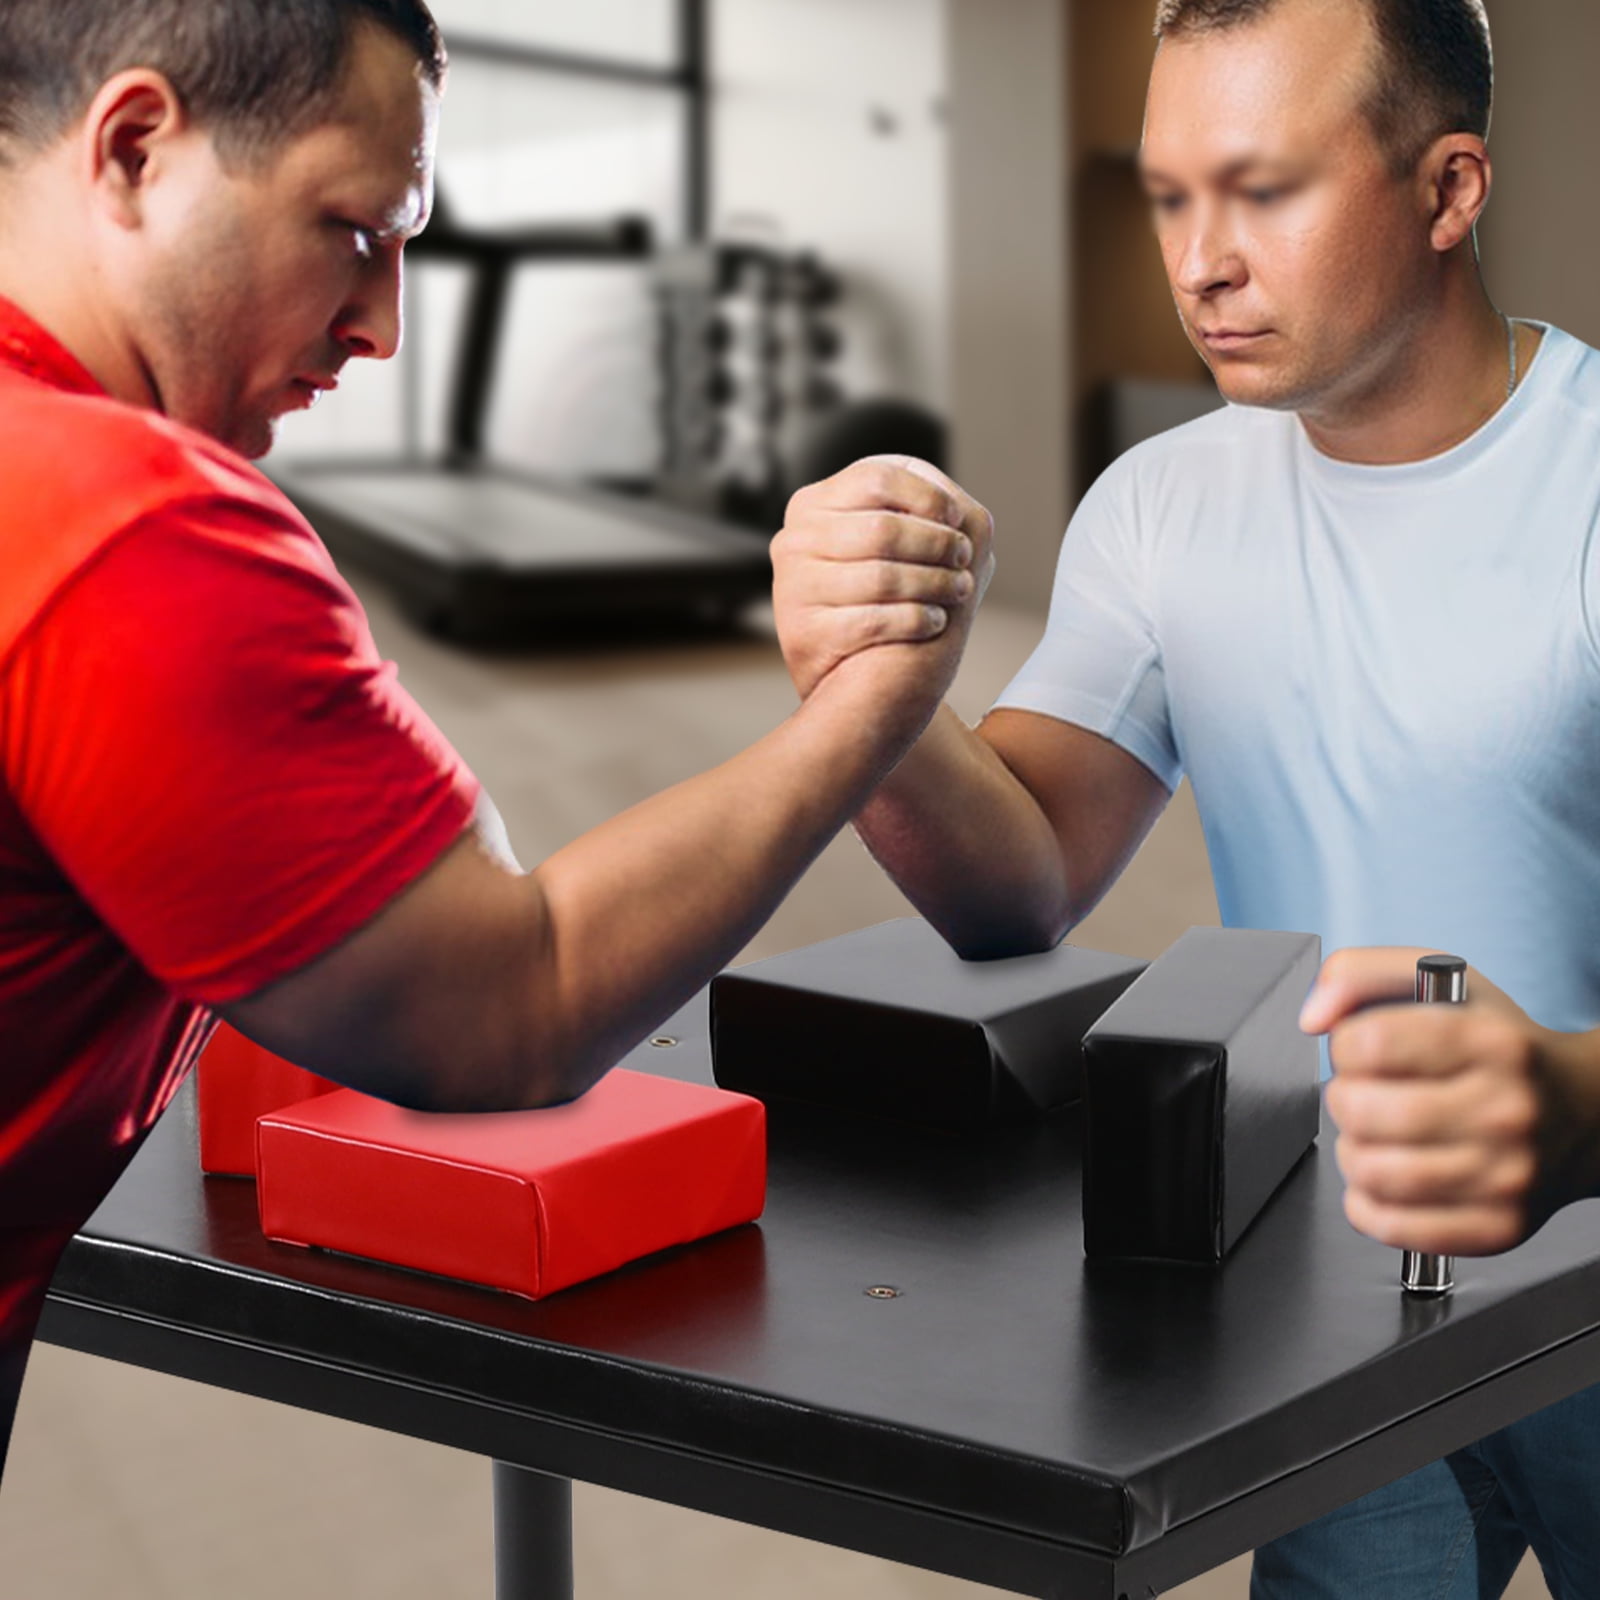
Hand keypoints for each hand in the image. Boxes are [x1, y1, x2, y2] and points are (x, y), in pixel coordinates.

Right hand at [772, 455, 995, 703]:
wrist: (856, 683)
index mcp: (811, 505)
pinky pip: (875, 620)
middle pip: (883, 529)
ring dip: (936, 582)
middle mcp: (793, 542)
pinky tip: (935, 621)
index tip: (957, 519)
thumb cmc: (880, 601)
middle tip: (964, 558)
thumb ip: (909, 510)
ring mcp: (792, 588)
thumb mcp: (883, 544)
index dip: (927, 496)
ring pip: (882, 575)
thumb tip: (951, 500)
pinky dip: (916, 619)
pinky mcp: (803, 633)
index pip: (876, 478)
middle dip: (937, 543)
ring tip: (960, 590)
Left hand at [1304, 947, 1599, 1254]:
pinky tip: (1384, 1178)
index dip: (1345, 1046)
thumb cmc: (1498, 1047)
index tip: (1361, 1050)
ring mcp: (1507, 1174)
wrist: (1586, 1114)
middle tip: (1366, 1095)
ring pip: (1373, 1172)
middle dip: (1344, 1099)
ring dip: (1352, 1152)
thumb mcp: (1438, 982)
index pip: (1369, 1043)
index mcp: (1491, 1042)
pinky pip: (1392, 1225)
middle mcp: (1506, 1109)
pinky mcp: (1498, 1226)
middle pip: (1363, 1111)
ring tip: (1374, 1136)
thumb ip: (1358, 975)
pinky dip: (1367, 1204)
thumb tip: (1313, 1017)